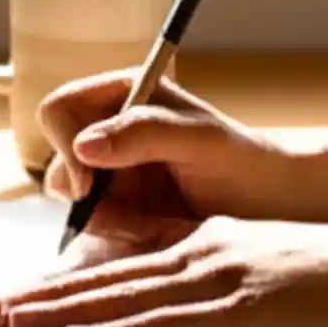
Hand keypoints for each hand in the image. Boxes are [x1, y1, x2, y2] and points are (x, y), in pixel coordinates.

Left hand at [0, 216, 327, 326]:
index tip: (23, 294)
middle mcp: (198, 255)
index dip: (66, 282)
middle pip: (106, 279)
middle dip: (43, 297)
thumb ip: (211, 270)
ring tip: (12, 323)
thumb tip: (167, 294)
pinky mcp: (237, 315)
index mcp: (203, 242)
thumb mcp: (258, 255)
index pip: (120, 266)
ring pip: (121, 299)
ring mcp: (215, 283)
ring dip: (60, 314)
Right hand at [34, 70, 297, 272]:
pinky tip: (154, 230)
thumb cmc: (243, 160)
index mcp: (121, 94)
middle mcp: (108, 130)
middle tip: (130, 213)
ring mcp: (110, 171)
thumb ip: (142, 133)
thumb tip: (83, 145)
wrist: (271, 204)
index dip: (65, 143)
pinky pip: (94, 224)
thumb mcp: (198, 139)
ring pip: (71, 200)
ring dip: (106, 217)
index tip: (90, 181)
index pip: (59, 110)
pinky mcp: (119, 207)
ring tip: (153, 222)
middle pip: (57, 159)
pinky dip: (118, 232)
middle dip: (87, 193)